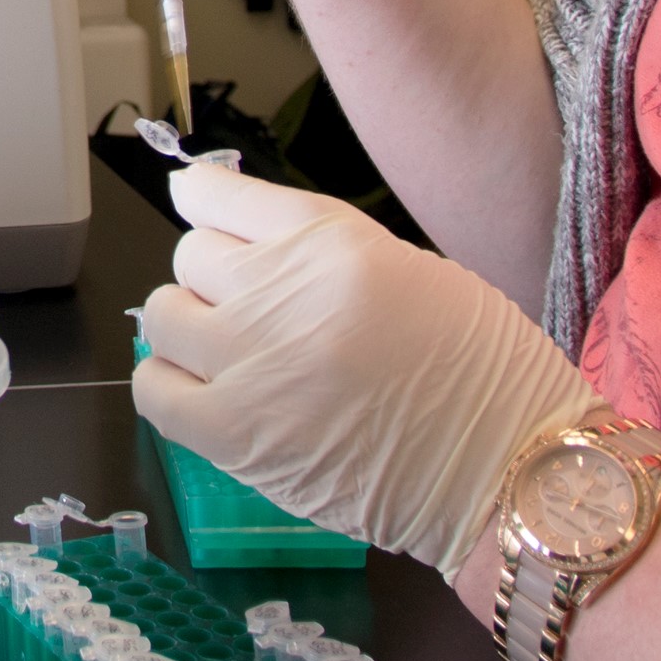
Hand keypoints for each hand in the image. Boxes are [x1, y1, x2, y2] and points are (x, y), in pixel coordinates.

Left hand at [133, 164, 589, 569]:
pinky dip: (170, 387)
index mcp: (333, 239)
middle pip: (189, 254)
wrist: (506, 467)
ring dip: (191, 330)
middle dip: (216, 277)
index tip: (203, 208)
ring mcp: (252, 363)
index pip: (219, 193)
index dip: (205, 201)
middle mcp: (283, 290)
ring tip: (236, 355)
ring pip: (162, 315)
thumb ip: (319, 246)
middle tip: (255, 309)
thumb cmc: (478, 370)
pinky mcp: (235, 435)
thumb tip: (237, 230)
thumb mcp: (409, 268)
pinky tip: (208, 395)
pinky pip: (155, 391)